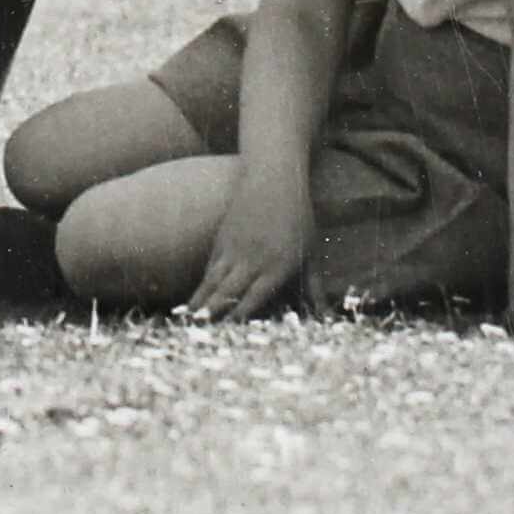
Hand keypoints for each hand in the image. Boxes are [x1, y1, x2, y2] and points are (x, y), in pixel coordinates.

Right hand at [181, 181, 317, 322]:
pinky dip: (203, 285)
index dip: (239, 318)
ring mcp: (233, 249)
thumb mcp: (310, 253)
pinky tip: (195, 299)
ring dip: (201, 302)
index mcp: (275, 267)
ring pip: (213, 281)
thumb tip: (325, 316)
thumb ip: (315, 287)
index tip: (228, 336)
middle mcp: (251, 260)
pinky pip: (211, 267)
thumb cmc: (297, 216)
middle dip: (212, 315)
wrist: (273, 178)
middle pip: (227, 293)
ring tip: (189, 322)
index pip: (253, 299)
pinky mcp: (222, 238)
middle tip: (199, 336)